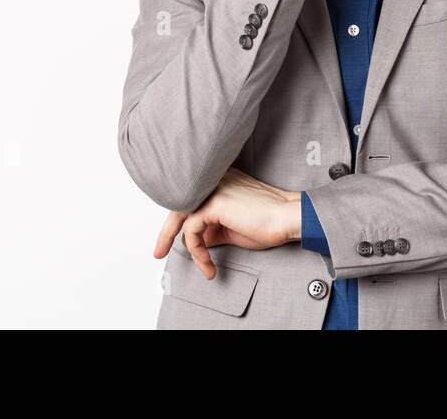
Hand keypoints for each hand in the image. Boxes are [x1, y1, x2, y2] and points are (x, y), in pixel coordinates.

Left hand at [152, 167, 302, 278]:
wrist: (287, 218)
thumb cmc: (268, 222)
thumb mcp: (232, 228)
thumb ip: (212, 229)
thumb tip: (194, 241)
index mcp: (219, 180)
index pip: (189, 199)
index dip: (178, 222)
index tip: (169, 243)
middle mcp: (213, 179)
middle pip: (178, 204)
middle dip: (166, 232)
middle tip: (158, 252)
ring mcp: (212, 189)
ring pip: (180, 217)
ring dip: (183, 245)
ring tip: (199, 266)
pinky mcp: (213, 203)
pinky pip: (191, 230)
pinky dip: (197, 251)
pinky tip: (208, 262)